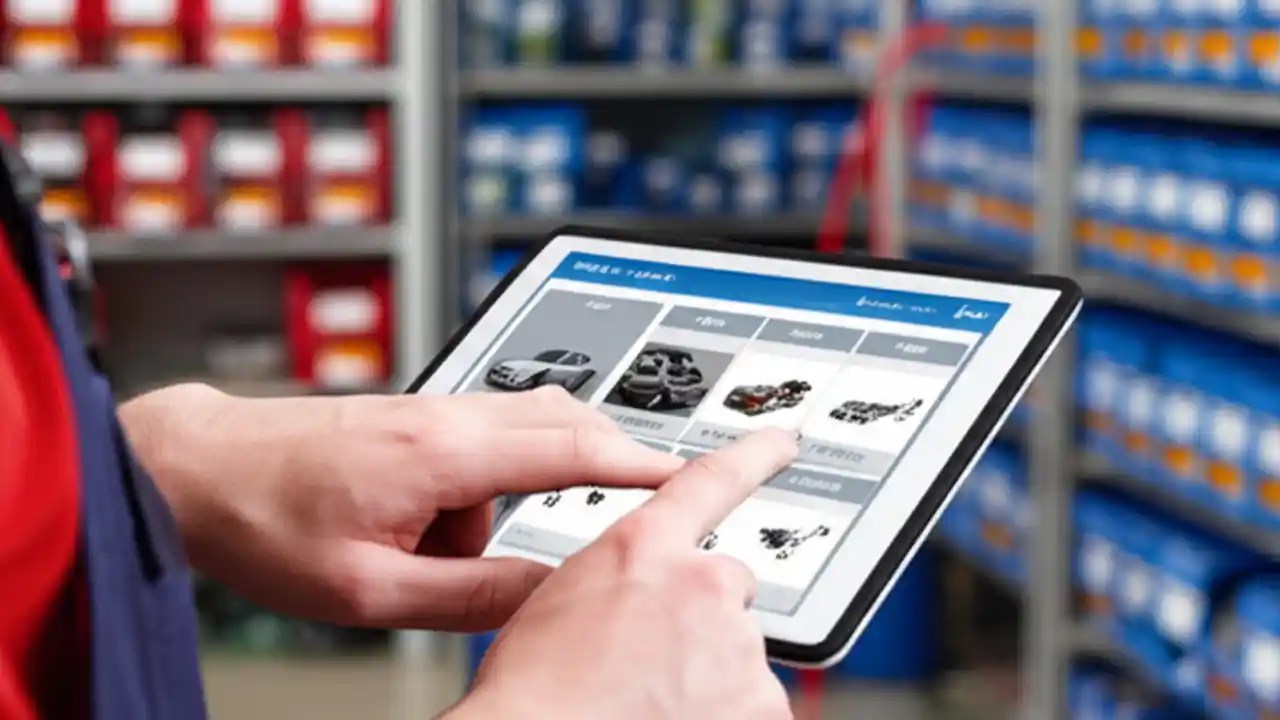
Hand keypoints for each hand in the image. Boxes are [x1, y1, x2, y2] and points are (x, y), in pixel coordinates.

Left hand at [118, 383, 683, 630]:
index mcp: (441, 451)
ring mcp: (429, 409)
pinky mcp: (414, 417)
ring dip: (520, 490)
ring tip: (440, 555)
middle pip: (565, 420)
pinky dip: (484, 486)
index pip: (571, 447)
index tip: (692, 471)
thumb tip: (544, 593)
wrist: (196, 467)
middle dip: (607, 459)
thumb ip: (470, 594)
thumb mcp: (369, 589)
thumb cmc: (264, 521)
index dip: (640, 462)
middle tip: (627, 500)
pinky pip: (482, 443)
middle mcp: (444, 415)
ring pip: (522, 434)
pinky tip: (425, 535)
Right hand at [447, 429, 798, 719]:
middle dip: (700, 620)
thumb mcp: (561, 601)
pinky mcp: (762, 702)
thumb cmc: (534, 693)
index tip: (782, 441)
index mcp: (644, 549)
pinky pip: (754, 702)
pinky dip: (726, 713)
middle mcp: (702, 584)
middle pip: (726, 589)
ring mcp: (737, 645)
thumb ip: (622, 579)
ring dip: (710, 673)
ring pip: (738, 651)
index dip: (754, 456)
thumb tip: (644, 597)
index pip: (711, 483)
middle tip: (651, 660)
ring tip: (649, 701)